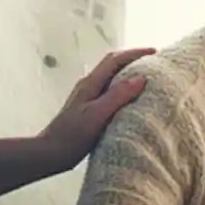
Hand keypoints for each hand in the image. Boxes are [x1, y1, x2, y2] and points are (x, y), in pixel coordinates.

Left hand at [37, 47, 155, 171]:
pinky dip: (122, 89)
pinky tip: (130, 100)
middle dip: (132, 59)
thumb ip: (117, 96)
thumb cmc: (73, 134)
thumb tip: (140, 78)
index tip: (154, 52)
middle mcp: (88, 85)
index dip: (134, 53)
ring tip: (146, 79)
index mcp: (91, 83)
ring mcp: (87, 96)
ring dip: (128, 73)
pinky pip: (109, 91)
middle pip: (112, 64)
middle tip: (153, 63)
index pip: (114, 60)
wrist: (50, 152)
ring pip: (110, 77)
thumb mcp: (97, 114)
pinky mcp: (88, 108)